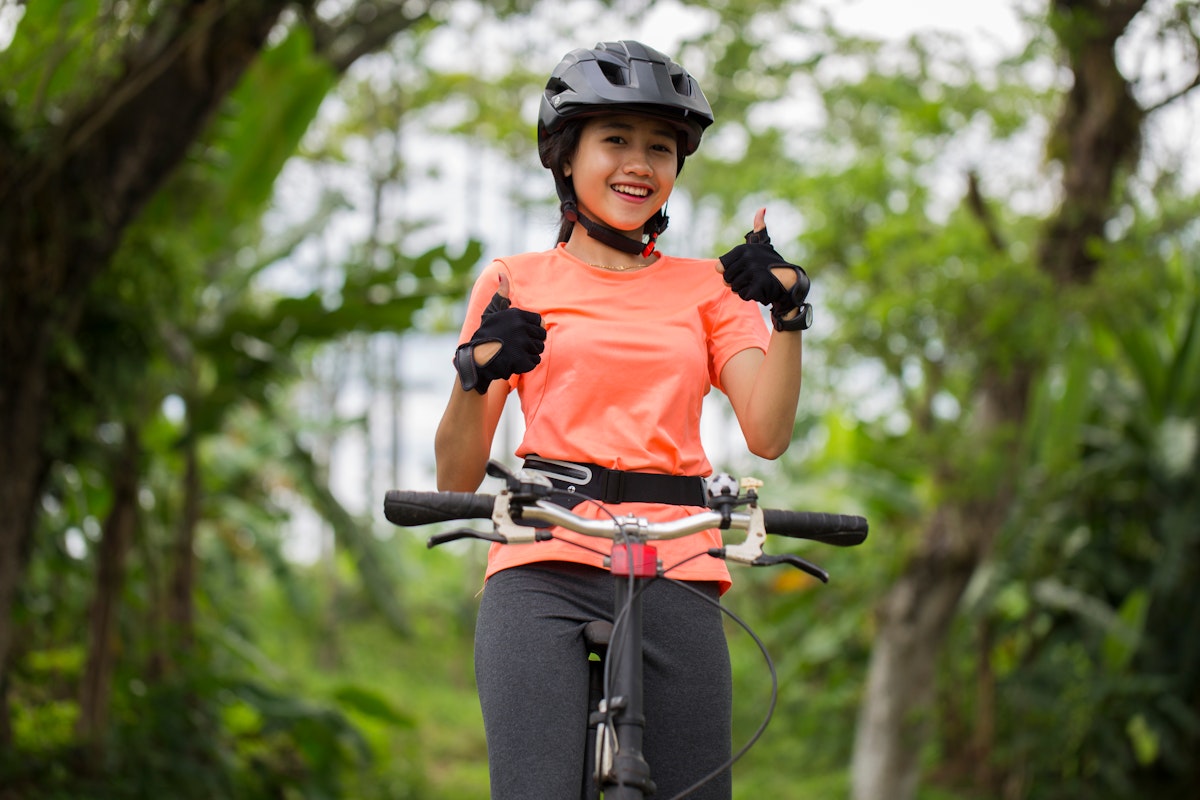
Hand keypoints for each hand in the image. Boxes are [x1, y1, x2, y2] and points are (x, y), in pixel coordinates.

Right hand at [454, 274, 546, 393]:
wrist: (476, 358)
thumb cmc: (486, 334)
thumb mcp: (492, 311)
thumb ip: (501, 294)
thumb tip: (502, 274)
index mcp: (517, 314)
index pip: (539, 322)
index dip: (532, 329)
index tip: (521, 334)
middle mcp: (521, 327)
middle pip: (541, 336)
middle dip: (532, 342)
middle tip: (517, 345)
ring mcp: (522, 344)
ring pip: (539, 349)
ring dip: (529, 353)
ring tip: (515, 352)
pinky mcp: (521, 359)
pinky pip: (534, 362)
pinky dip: (526, 364)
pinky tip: (514, 361)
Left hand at [717, 209, 809, 307]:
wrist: (790, 278)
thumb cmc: (771, 262)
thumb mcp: (763, 242)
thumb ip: (758, 227)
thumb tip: (762, 209)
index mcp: (743, 249)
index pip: (719, 267)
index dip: (728, 272)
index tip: (741, 269)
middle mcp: (747, 258)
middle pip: (726, 279)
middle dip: (735, 282)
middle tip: (750, 278)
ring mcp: (754, 271)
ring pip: (735, 288)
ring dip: (744, 289)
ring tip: (755, 283)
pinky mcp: (760, 284)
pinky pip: (744, 295)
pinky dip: (751, 295)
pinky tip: (760, 289)